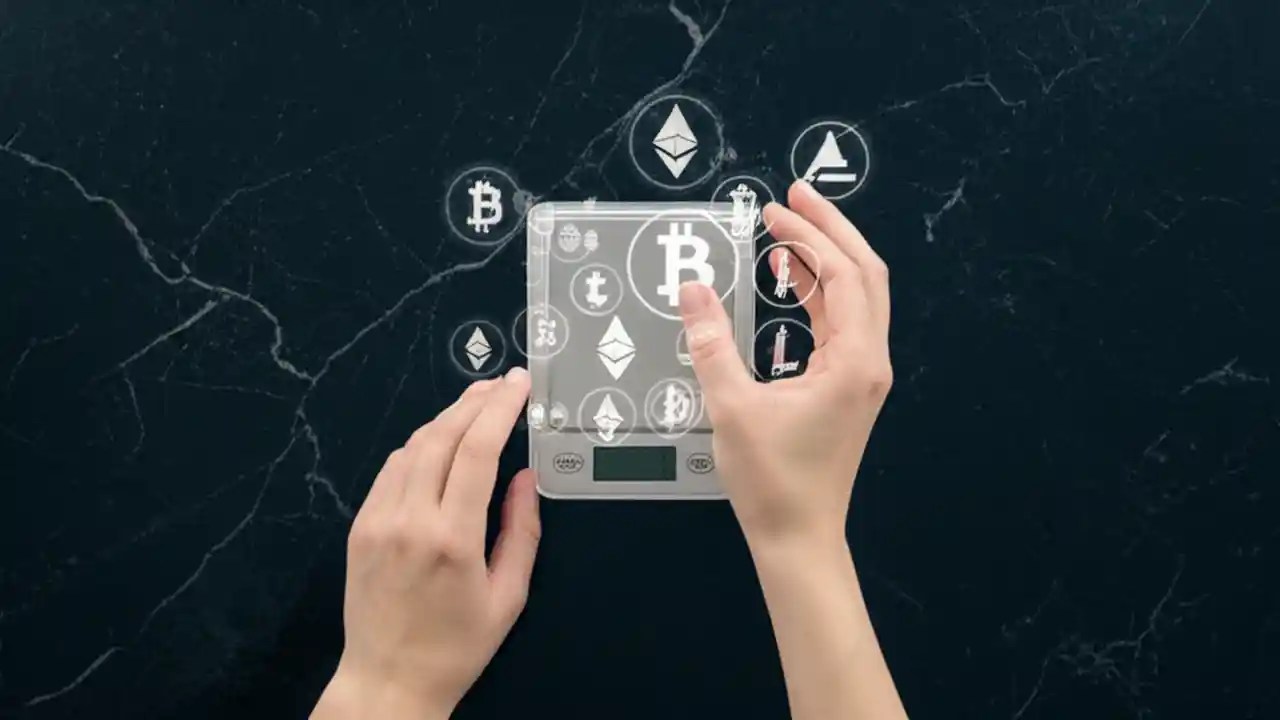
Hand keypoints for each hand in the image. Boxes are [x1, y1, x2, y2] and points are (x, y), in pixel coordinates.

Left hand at [312, 369, 539, 719]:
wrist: (387, 680)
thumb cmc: (457, 647)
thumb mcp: (508, 596)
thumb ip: (522, 531)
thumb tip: (526, 476)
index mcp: (452, 539)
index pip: (477, 451)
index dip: (500, 409)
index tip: (519, 384)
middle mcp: (409, 520)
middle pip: (442, 436)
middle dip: (475, 402)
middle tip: (503, 383)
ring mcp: (378, 520)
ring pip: (413, 446)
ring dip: (447, 418)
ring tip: (477, 404)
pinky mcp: (360, 526)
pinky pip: (391, 469)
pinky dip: (420, 445)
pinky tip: (440, 439)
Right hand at [678, 180, 891, 548]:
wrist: (799, 538)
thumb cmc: (771, 480)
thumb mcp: (731, 407)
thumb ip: (710, 343)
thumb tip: (691, 287)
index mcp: (855, 361)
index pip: (844, 275)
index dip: (809, 236)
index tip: (772, 210)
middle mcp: (870, 361)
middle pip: (864, 275)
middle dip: (830, 231)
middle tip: (794, 196)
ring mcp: (863, 375)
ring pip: (855, 298)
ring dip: (823, 260)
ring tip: (785, 230)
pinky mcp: (849, 388)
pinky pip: (841, 323)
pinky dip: (818, 293)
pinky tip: (788, 281)